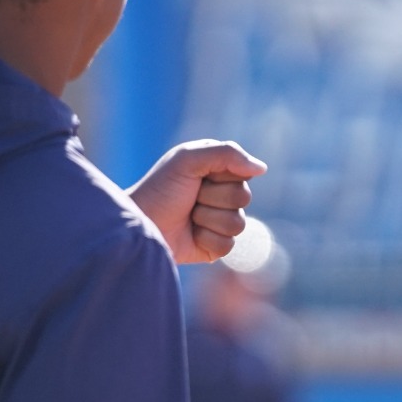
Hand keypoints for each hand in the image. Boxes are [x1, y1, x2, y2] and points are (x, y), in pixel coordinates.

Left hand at [127, 141, 266, 264]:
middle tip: (190, 198)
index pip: (243, 174)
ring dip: (208, 219)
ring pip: (238, 223)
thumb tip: (262, 169)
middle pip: (243, 198)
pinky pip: (229, 245)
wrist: (140, 224)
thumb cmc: (160, 189)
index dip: (220, 176)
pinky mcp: (216, 247)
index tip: (197, 176)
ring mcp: (221, 222)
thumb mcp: (187, 159)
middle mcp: (223, 196)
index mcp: (219, 172)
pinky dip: (206, 239)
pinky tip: (190, 235)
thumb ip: (226, 154)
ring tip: (188, 217)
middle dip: (212, 198)